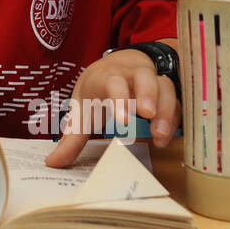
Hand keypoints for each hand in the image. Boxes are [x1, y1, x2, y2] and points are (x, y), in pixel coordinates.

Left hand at [46, 48, 179, 167]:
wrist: (118, 65)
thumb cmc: (97, 90)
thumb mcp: (82, 108)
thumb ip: (72, 136)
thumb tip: (52, 163)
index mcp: (107, 77)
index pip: (113, 82)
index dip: (119, 98)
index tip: (122, 121)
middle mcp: (132, 75)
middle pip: (144, 78)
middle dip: (148, 95)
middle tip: (148, 116)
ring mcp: (152, 81)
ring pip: (165, 87)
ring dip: (166, 110)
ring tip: (160, 136)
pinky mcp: (167, 92)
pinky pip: (176, 100)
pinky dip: (175, 118)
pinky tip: (167, 138)